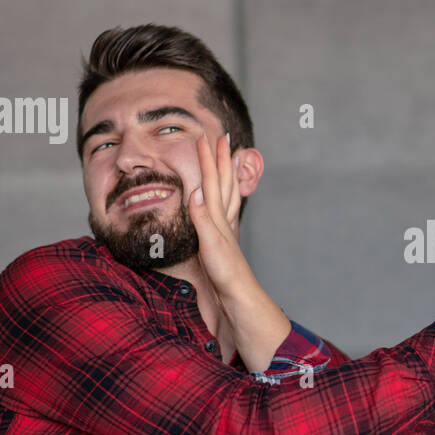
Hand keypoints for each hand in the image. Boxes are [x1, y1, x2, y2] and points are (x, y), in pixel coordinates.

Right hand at [187, 133, 245, 300]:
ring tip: (227, 157)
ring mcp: (225, 228)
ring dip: (225, 173)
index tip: (206, 137)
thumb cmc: (226, 274)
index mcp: (219, 217)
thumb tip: (196, 191)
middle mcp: (224, 219)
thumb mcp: (211, 245)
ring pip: (226, 193)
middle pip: (223, 182)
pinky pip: (223, 209)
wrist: (238, 296)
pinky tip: (221, 196)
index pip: (212, 181)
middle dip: (221, 159)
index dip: (209, 159)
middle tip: (222, 137)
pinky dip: (223, 196)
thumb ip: (202, 219)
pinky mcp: (222, 239)